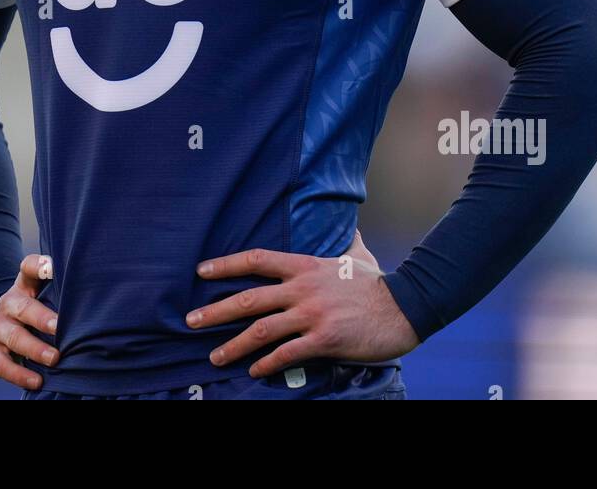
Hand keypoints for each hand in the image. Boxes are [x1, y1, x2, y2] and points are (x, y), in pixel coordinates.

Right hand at [0, 253, 59, 390]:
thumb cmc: (30, 315)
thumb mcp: (39, 299)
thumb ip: (60, 293)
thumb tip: (99, 297)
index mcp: (23, 287)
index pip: (28, 269)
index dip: (39, 266)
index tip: (52, 268)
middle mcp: (7, 304)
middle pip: (23, 308)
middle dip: (42, 318)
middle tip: (59, 327)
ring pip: (14, 337)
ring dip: (35, 349)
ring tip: (55, 358)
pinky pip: (2, 366)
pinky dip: (20, 375)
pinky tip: (37, 381)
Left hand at [185, 229, 419, 378]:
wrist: (405, 306)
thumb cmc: (378, 282)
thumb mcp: (355, 254)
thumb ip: (343, 242)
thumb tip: (346, 226)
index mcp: (305, 265)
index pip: (257, 260)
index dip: (226, 264)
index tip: (201, 271)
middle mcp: (302, 288)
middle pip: (249, 298)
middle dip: (216, 311)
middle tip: (190, 321)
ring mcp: (312, 314)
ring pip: (262, 331)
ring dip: (234, 345)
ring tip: (215, 357)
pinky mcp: (324, 339)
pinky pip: (287, 354)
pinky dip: (267, 364)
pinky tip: (255, 371)